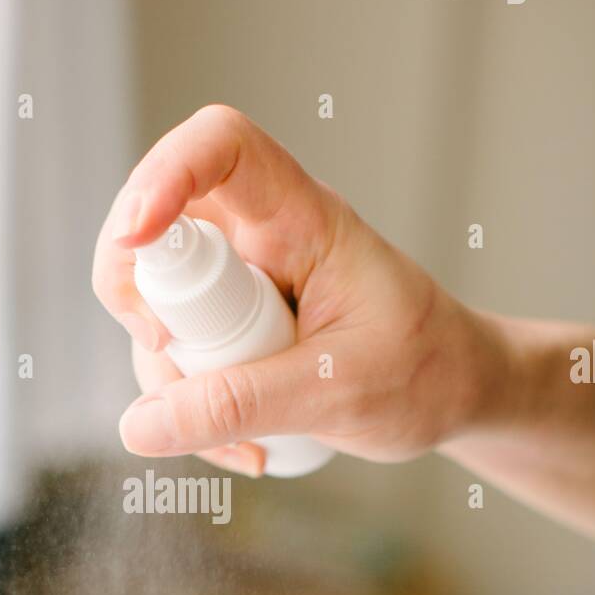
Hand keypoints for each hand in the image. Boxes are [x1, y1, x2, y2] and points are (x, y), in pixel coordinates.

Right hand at [93, 105, 504, 475]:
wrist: (458, 394)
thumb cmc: (426, 371)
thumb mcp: (340, 391)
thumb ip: (244, 404)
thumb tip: (140, 426)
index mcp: (304, 218)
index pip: (223, 148)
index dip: (165, 174)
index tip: (137, 238)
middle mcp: (260, 236)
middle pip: (158, 226)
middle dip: (140, 301)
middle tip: (172, 360)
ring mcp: (237, 282)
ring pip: (154, 305)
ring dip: (169, 379)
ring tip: (240, 441)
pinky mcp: (227, 328)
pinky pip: (174, 354)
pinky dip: (187, 407)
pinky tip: (244, 445)